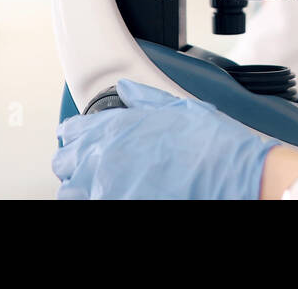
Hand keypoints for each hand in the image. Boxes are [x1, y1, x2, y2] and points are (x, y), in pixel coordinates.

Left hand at [52, 79, 279, 199]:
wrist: (233, 176)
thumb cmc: (210, 142)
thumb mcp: (177, 106)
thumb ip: (142, 98)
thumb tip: (126, 89)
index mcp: (112, 128)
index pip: (71, 130)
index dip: (77, 134)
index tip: (82, 137)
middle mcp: (103, 160)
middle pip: (64, 163)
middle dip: (76, 161)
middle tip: (94, 162)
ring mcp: (107, 191)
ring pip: (71, 192)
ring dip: (83, 186)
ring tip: (104, 183)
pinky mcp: (120, 207)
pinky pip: (93, 204)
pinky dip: (101, 198)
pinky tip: (121, 192)